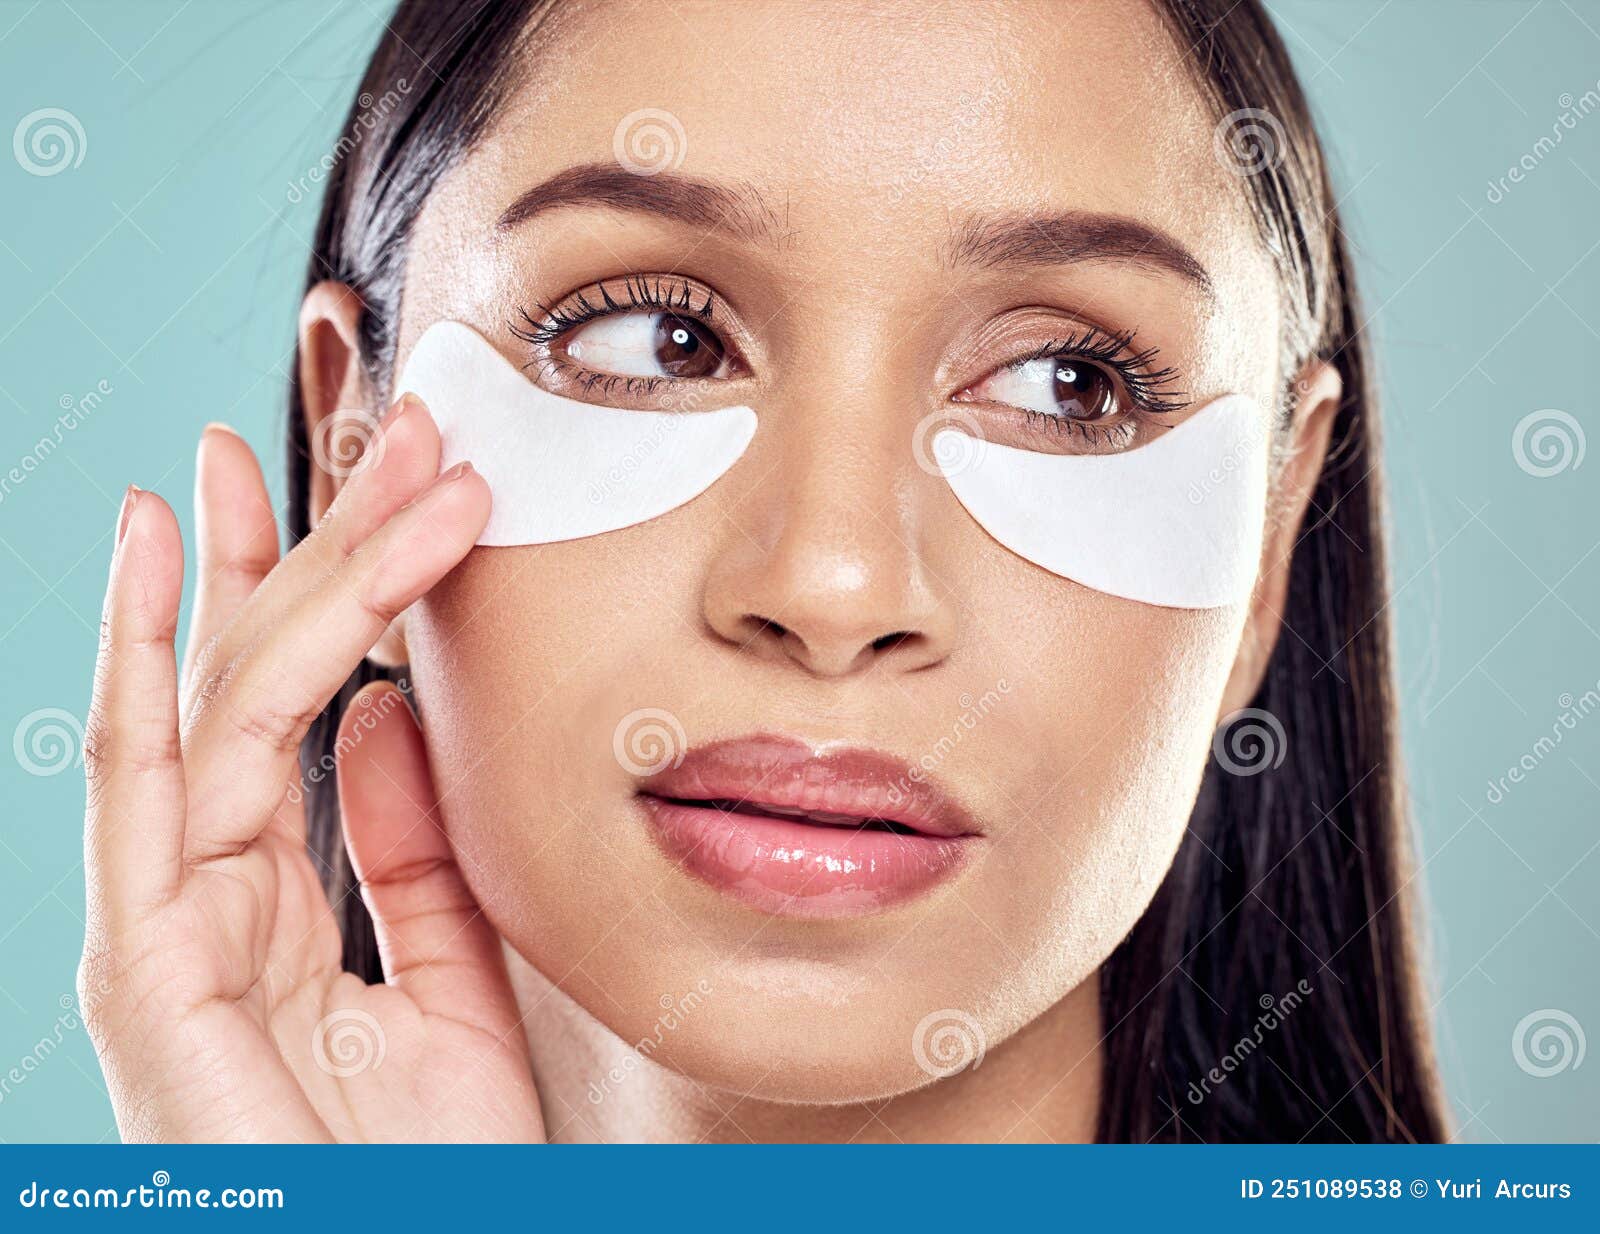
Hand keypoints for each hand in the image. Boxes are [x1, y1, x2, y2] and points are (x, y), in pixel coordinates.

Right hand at [79, 398, 542, 1141]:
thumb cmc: (428, 1165)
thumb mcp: (448, 977)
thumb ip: (410, 852)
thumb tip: (388, 716)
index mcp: (267, 904)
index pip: (292, 710)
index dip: (331, 590)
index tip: (383, 485)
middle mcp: (202, 897)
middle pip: (258, 678)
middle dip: (318, 543)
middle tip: (385, 425)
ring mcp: (163, 926)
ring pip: (222, 700)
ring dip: (285, 566)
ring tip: (331, 446)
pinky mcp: (145, 966)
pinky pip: (152, 780)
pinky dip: (148, 653)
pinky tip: (162, 544)